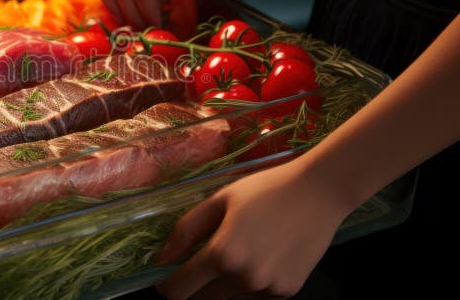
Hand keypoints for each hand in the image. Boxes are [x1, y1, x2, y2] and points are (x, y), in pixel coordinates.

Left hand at [154, 162, 349, 299]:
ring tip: (241, 249)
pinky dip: (250, 283)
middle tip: (200, 262)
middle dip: (194, 286)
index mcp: (223, 254)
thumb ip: (186, 231)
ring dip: (224, 283)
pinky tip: (263, 254)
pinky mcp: (286, 292)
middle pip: (203, 299)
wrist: (318, 193)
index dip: (167, 287)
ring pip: (230, 297)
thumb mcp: (219, 200)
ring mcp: (267, 289)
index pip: (180, 290)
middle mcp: (244, 278)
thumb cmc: (265, 189)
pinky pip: (255, 294)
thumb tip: (161, 259)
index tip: (165, 279)